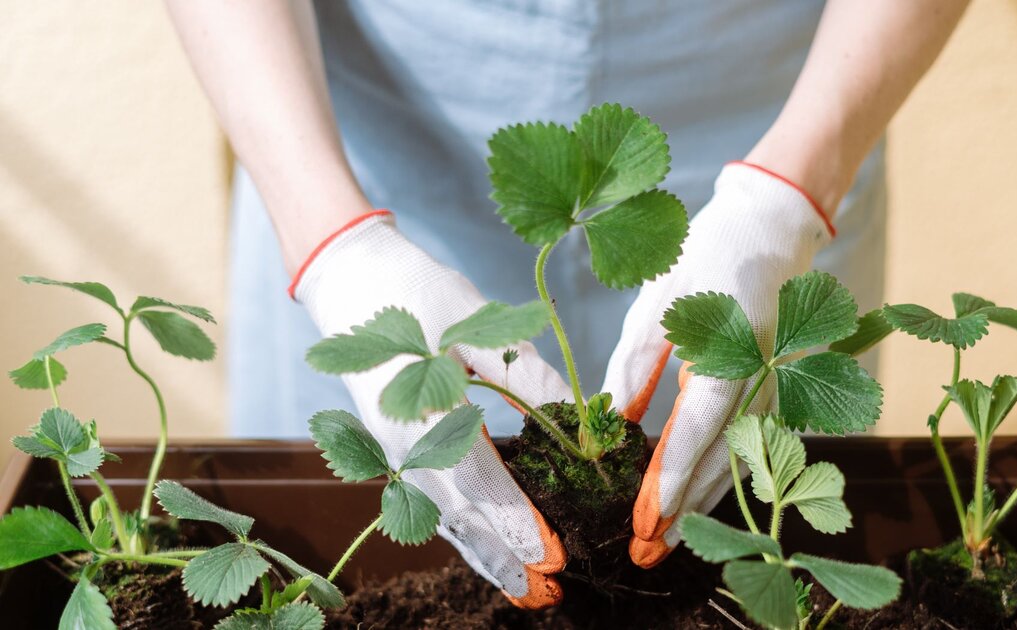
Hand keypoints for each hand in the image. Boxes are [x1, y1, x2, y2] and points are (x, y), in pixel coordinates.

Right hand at [293, 211, 569, 607]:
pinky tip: (490, 550)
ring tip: (525, 590)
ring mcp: (392, 450)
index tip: (554, 553)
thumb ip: (525, 376)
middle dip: (504, 557)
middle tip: (549, 591)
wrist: (348, 274)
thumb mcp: (477, 324)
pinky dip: (463, 531)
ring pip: (442, 517)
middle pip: (457, 516)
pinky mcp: (394, 447)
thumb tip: (579, 420)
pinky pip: (430, 500)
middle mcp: (400, 444)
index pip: (477, 481)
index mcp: (419, 412)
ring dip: (484, 556)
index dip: (518, 520)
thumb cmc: (416, 290)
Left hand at [600, 162, 834, 567]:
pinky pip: (753, 445)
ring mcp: (775, 385)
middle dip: (683, 510)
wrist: (770, 226)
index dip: (668, 480)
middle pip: (722, 460)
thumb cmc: (705, 255)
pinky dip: (724, 478)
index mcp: (729, 351)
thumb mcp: (658, 302)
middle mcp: (760, 377)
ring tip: (667, 539)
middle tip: (645, 551)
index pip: (695, 430)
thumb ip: (636, 365)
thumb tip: (615, 423)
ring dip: (705, 503)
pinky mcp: (777, 388)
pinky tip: (699, 500)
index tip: (643, 520)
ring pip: (741, 460)